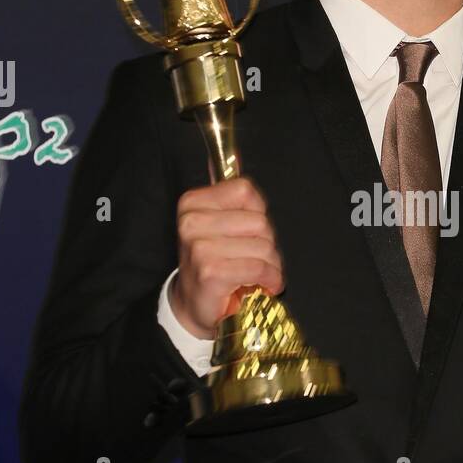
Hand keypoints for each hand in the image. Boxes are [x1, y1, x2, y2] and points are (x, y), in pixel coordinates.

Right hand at [170, 176, 285, 338]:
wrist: (194, 306)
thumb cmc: (213, 263)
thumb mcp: (219, 224)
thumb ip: (231, 197)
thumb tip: (236, 157)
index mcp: (192, 202)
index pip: (245, 190)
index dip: (258, 213)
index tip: (250, 231)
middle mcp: (191, 222)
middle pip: (260, 221)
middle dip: (267, 244)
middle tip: (257, 259)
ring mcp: (199, 247)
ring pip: (263, 246)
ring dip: (271, 265)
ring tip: (260, 274)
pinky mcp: (211, 272)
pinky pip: (259, 267)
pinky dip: (270, 278)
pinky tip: (264, 284)